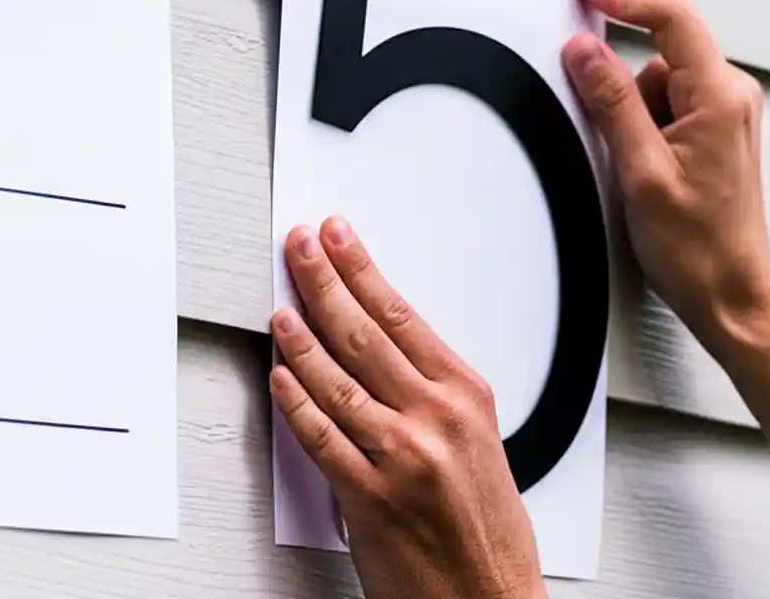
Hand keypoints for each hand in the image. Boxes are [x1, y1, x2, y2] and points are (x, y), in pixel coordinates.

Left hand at [270, 217, 545, 598]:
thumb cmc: (488, 530)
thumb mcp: (478, 445)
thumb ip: (432, 398)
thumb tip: (382, 354)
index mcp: (466, 398)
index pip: (402, 315)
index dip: (362, 269)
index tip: (340, 238)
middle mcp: (435, 420)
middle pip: (364, 334)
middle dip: (324, 281)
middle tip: (300, 247)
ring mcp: (400, 457)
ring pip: (336, 380)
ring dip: (300, 337)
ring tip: (280, 305)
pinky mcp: (368, 497)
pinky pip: (320, 438)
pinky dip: (295, 403)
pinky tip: (280, 375)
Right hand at [561, 0, 769, 350]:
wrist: (730, 296)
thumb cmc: (700, 250)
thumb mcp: (640, 172)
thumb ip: (611, 103)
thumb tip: (585, 52)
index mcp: (719, 98)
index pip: (670, 17)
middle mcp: (729, 97)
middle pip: (657, 50)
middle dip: (621, 87)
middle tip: (613, 140)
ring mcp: (723, 115)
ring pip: (654, 83)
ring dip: (631, 116)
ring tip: (637, 172)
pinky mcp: (711, 133)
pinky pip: (663, 107)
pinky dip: (642, 129)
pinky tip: (645, 172)